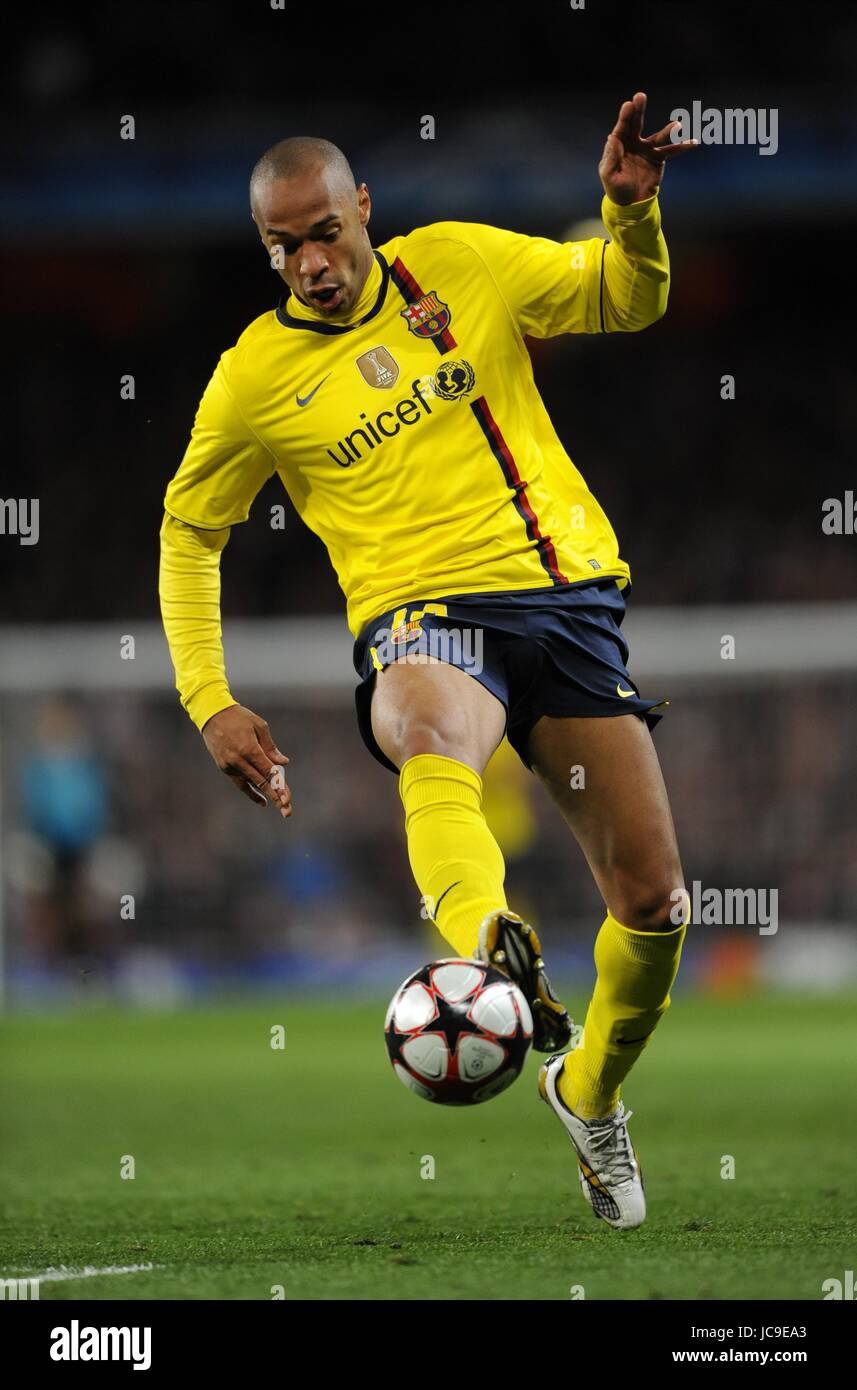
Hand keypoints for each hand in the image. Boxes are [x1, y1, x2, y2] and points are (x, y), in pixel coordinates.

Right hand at [202, 704, 291, 817]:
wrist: (212, 714)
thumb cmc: (239, 717)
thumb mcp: (259, 727)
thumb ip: (270, 747)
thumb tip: (283, 763)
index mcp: (249, 749)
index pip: (268, 772)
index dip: (279, 786)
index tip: (287, 799)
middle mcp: (239, 760)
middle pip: (261, 782)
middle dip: (276, 797)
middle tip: (287, 811)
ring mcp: (230, 765)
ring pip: (251, 784)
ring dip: (266, 796)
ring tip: (281, 806)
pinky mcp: (224, 767)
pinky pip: (239, 783)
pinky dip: (251, 792)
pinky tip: (262, 801)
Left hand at [599, 91, 696, 205]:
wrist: (630, 202)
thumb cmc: (615, 188)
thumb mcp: (609, 175)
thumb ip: (612, 157)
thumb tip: (612, 137)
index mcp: (619, 144)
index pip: (621, 128)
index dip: (625, 117)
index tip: (628, 105)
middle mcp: (633, 142)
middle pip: (636, 124)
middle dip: (638, 111)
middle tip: (640, 96)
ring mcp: (647, 148)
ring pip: (658, 137)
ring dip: (667, 131)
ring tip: (677, 126)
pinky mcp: (658, 157)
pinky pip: (671, 151)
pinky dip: (682, 147)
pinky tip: (693, 142)